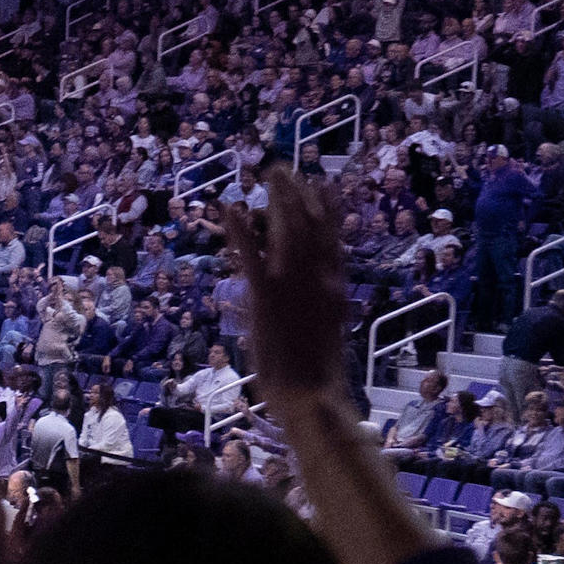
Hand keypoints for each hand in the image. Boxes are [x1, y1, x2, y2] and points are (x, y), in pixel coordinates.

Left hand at [215, 170, 352, 412]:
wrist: (310, 395)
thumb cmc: (316, 374)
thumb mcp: (326, 331)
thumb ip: (321, 305)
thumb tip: (321, 293)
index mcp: (334, 285)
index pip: (333, 237)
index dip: (327, 207)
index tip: (321, 182)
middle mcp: (317, 277)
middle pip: (310, 223)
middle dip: (297, 192)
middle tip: (283, 167)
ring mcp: (291, 285)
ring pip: (287, 230)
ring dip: (277, 198)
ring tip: (269, 172)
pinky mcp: (265, 298)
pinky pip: (250, 257)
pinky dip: (239, 230)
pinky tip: (229, 208)